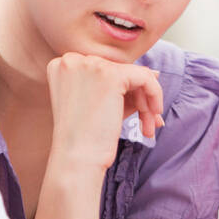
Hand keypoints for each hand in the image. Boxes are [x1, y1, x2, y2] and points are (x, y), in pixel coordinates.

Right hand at [46, 53, 163, 173]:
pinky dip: (155, 94)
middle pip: (120, 70)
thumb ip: (124, 87)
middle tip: (149, 123)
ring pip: (134, 74)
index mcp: (63, 65)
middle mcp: (73, 59)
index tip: (134, 112)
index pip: (105, 69)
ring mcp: (91, 65)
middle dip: (137, 97)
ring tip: (149, 126)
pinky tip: (154, 114)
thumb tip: (155, 72)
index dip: (123, 90)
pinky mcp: (111, 75)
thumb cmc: (88, 137)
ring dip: (146, 101)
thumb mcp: (102, 104)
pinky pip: (145, 77)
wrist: (77, 159)